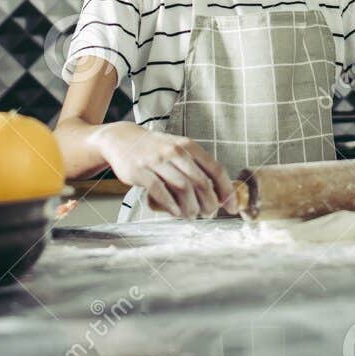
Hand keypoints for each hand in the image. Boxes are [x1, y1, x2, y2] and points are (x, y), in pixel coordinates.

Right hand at [97, 123, 236, 218]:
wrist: (122, 139)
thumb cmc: (155, 149)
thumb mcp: (178, 150)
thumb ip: (196, 166)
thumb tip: (219, 192)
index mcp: (188, 146)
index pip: (216, 169)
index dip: (227, 190)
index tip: (232, 206)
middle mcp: (175, 151)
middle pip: (201, 182)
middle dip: (209, 203)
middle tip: (209, 214)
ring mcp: (157, 161)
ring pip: (183, 188)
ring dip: (191, 207)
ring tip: (192, 216)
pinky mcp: (140, 171)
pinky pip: (160, 191)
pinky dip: (171, 205)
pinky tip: (176, 213)